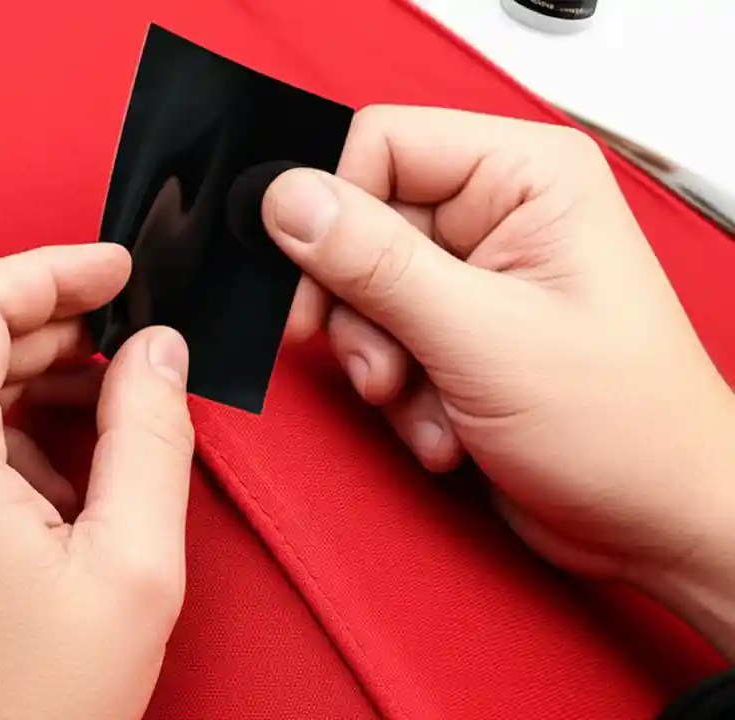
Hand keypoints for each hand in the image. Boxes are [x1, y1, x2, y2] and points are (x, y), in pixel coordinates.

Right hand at [263, 106, 734, 655]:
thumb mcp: (481, 337)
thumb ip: (375, 262)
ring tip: (425, 403)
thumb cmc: (624, 426)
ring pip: (359, 290)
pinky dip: (398, 391)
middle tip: (376, 363)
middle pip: (359, 223)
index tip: (308, 283)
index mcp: (526, 176)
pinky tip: (444, 423)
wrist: (652, 522)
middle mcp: (499, 213)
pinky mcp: (456, 329)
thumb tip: (289, 200)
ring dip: (380, 362)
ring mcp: (475, 273)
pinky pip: (378, 339)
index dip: (331, 210)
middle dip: (359, 310)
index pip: (381, 143)